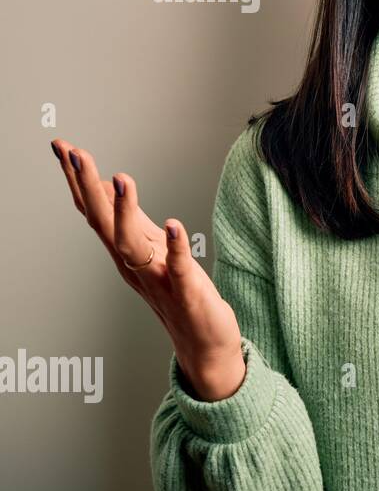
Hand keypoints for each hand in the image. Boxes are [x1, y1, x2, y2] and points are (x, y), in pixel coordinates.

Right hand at [50, 139, 245, 400]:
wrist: (204, 343)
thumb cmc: (178, 293)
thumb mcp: (149, 248)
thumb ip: (128, 218)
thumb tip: (104, 184)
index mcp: (125, 251)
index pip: (94, 210)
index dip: (77, 179)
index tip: (62, 146)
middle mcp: (133, 265)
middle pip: (102, 223)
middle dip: (87, 187)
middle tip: (75, 153)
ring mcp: (157, 279)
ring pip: (131, 244)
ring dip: (125, 211)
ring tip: (121, 178)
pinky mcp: (186, 291)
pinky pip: (178, 267)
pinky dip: (175, 247)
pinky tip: (174, 225)